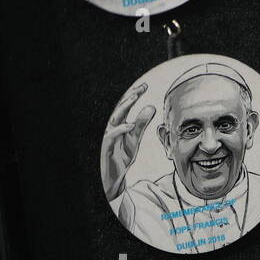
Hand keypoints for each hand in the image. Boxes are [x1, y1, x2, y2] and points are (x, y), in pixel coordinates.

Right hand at [101, 83, 155, 200]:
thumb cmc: (122, 154)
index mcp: (120, 124)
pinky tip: (130, 125)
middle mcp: (113, 128)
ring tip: (134, 99)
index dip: (134, 95)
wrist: (115, 174)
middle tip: (140, 88)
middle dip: (129, 97)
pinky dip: (121, 130)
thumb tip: (151, 107)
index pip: (126, 106)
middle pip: (120, 109)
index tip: (144, 85)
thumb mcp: (135, 138)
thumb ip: (142, 124)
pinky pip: (112, 136)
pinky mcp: (108, 148)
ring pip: (114, 119)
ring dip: (124, 109)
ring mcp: (109, 137)